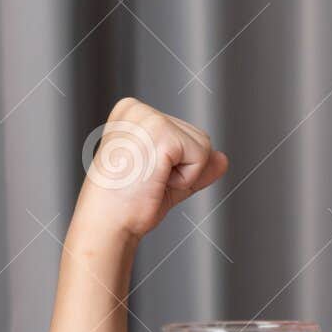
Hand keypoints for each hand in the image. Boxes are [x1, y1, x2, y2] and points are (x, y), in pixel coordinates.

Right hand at [75, 98, 228, 239]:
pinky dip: (186, 178)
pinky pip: (202, 156)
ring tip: (150, 179)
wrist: (108, 223)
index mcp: (132, 113)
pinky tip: (155, 179)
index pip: (185, 134)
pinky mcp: (161, 133)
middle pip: (198, 137)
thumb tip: (223, 158)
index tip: (143, 175)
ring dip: (185, 174)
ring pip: (204, 146)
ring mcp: (149, 118)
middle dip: (184, 168)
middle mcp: (138, 109)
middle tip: (148, 181)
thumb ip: (195, 165)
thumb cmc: (127, 204)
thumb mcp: (169, 179)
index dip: (176, 165)